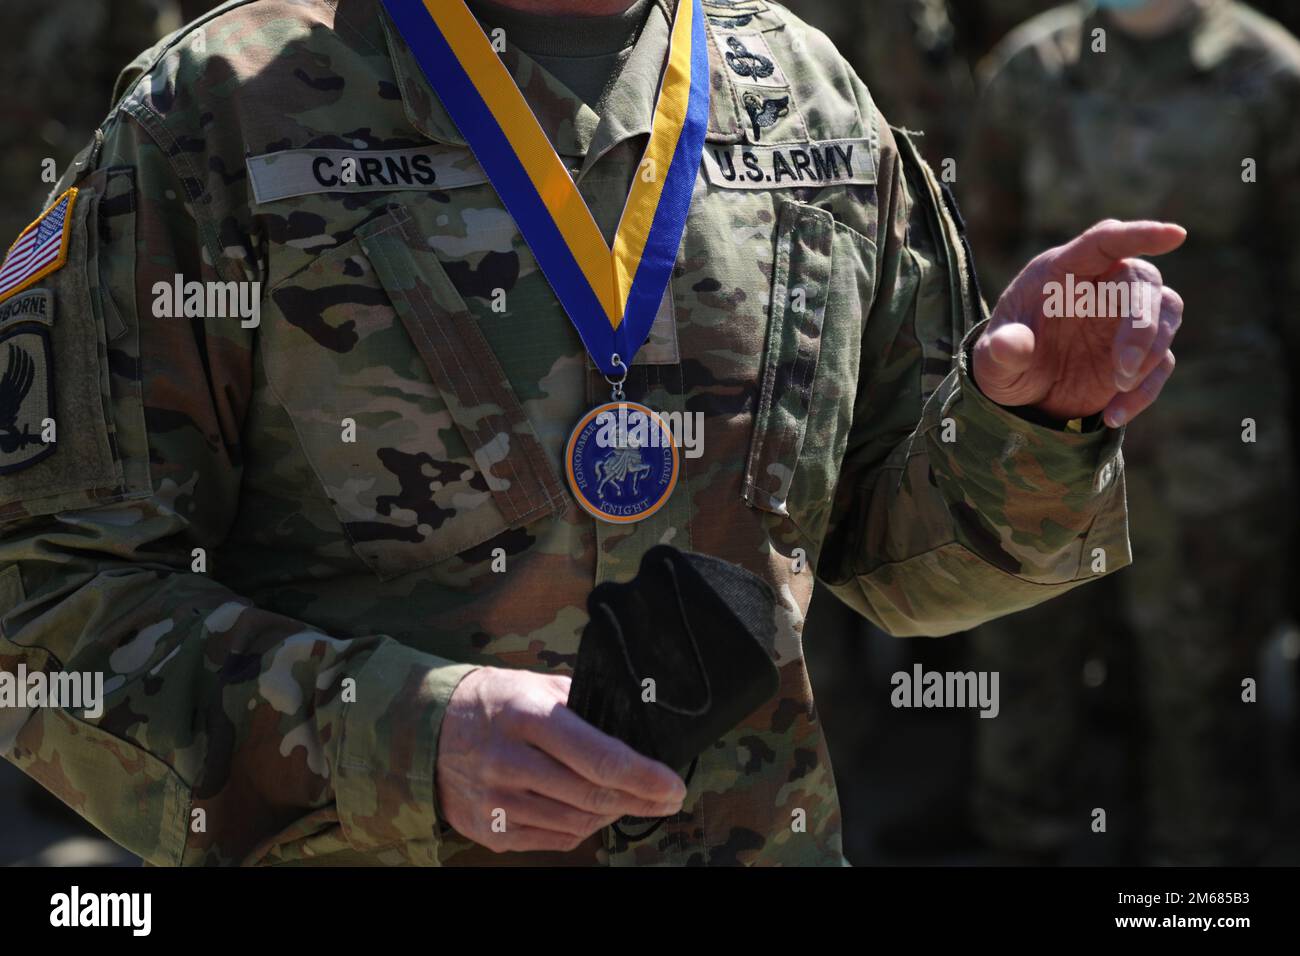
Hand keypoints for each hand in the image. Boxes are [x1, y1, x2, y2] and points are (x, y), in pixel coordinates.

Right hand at [436, 667, 686, 852]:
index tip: (673, 786)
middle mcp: (507, 761)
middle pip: (591, 796)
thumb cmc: (495, 701)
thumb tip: (638, 731)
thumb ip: (583, 706)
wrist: (423, 730)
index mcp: (525, 716)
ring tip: (629, 800)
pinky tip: (592, 812)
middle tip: (667, 797)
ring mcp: (494, 801)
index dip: (643, 777)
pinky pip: (552, 839)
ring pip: (576, 823)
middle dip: (639, 800)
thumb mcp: (535, 685)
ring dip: (611, 814)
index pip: (597, 757)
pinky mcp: (488, 830)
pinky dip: (580, 828)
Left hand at [972, 219, 1186, 427]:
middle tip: (1123, 368)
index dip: (1139, 234)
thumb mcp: (991, 361)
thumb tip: (1009, 347)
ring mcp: (1124, 317)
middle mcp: (1101, 285)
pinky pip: (1161, 363)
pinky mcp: (1140, 352)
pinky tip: (1114, 414)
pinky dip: (1145, 390)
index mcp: (1063, 270)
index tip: (1175, 234)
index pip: (1104, 241)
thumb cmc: (1004, 360)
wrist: (1019, 394)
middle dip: (1142, 323)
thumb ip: (1000, 351)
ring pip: (1165, 313)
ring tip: (1117, 387)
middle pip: (1143, 283)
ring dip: (1152, 351)